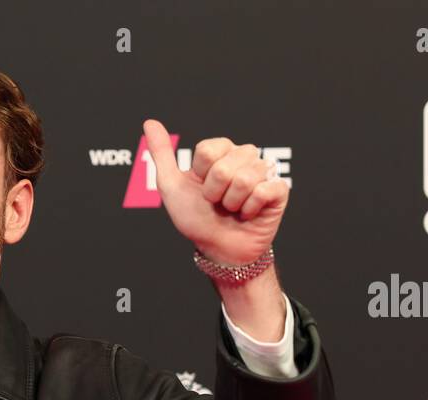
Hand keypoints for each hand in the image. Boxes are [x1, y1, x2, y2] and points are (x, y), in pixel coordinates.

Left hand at [142, 119, 288, 265]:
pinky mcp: (278, 189)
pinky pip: (264, 190)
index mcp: (220, 151)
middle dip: (215, 193)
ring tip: (232, 209)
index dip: (201, 176)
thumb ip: (162, 153)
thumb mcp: (171, 186)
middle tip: (217, 203)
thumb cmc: (196, 218)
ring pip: (246, 178)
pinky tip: (249, 213)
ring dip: (232, 203)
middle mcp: (243, 156)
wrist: (217, 248)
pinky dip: (250, 209)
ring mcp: (263, 172)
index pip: (208, 150)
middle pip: (225, 166)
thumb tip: (149, 123)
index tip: (201, 188)